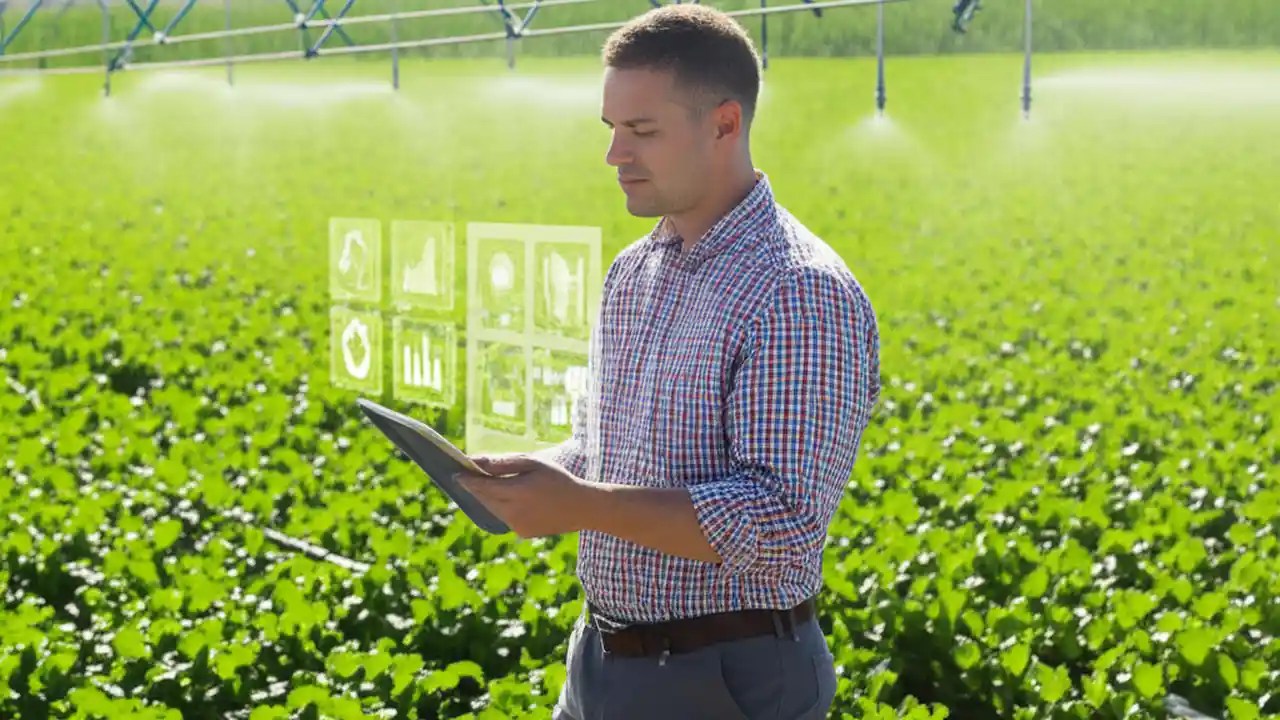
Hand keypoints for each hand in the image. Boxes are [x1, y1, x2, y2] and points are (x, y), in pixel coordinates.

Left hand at [456, 454, 594, 538]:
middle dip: (477, 487)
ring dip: (491, 497)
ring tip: (497, 484)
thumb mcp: (533, 463)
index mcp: (516, 493)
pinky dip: (505, 507)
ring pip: (494, 509)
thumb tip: (476, 461)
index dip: (466, 480)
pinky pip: (506, 517)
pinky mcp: (522, 533)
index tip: (455, 473)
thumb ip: (503, 463)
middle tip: (472, 474)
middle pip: (484, 499)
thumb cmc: (559, 479)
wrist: (583, 508)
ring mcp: (517, 526)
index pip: (481, 487)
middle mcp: (513, 513)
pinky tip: (518, 498)